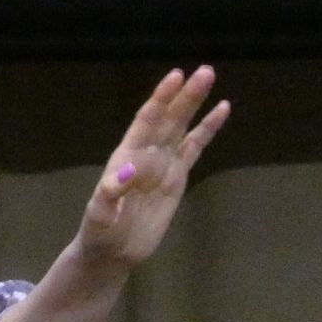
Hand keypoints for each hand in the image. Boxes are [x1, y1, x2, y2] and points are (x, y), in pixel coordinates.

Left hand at [75, 66, 229, 269]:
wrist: (113, 251)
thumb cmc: (99, 232)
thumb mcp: (99, 216)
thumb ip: (108, 194)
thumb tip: (126, 171)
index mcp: (125, 157)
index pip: (145, 122)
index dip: (159, 100)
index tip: (175, 78)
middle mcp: (145, 154)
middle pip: (167, 119)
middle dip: (184, 96)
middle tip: (204, 71)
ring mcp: (162, 164)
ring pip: (181, 128)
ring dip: (195, 104)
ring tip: (210, 76)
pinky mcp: (176, 178)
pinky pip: (194, 149)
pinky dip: (208, 130)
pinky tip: (222, 110)